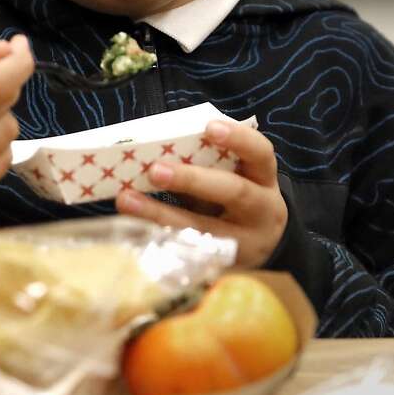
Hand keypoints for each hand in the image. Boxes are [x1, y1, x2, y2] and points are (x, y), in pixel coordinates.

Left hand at [115, 120, 287, 267]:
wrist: (266, 246)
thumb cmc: (238, 199)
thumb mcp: (236, 178)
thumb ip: (207, 164)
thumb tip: (156, 148)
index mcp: (264, 180)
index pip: (261, 153)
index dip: (238, 139)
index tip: (209, 127)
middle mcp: (263, 211)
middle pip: (234, 192)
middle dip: (192, 180)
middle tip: (155, 170)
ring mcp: (245, 243)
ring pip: (204, 229)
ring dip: (160, 214)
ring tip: (127, 200)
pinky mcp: (223, 266)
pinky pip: (189, 254)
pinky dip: (158, 241)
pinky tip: (133, 230)